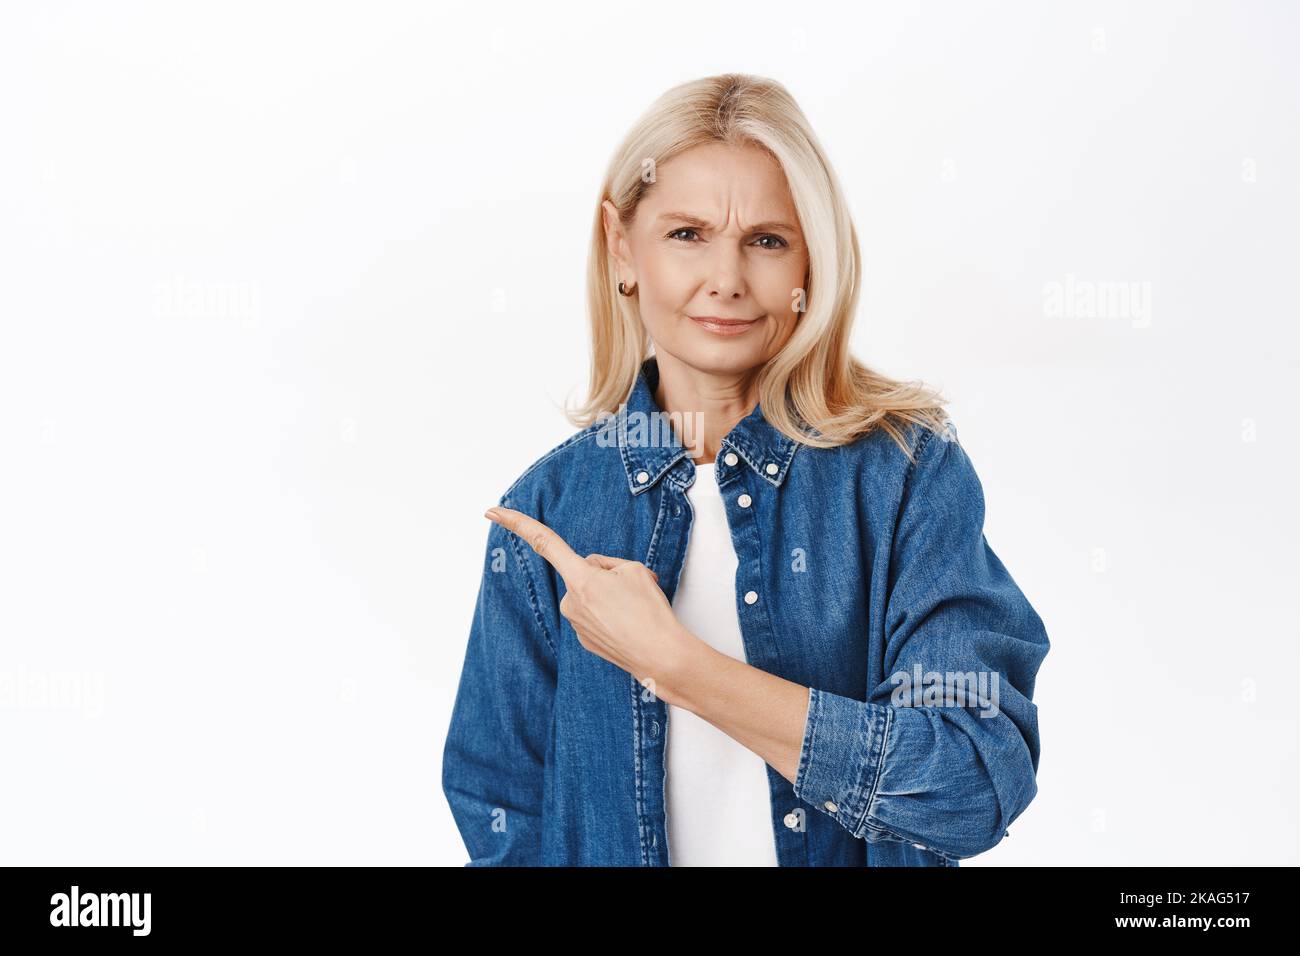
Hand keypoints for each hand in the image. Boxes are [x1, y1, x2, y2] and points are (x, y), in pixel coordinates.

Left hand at [484, 505, 694, 691]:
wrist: (661, 657)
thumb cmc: (650, 612)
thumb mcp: (634, 569)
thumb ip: (606, 564)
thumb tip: (594, 576)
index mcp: (581, 578)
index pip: (545, 542)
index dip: (516, 523)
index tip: (491, 512)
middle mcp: (570, 602)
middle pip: (583, 572)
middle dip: (605, 576)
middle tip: (632, 592)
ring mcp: (575, 624)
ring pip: (589, 595)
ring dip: (608, 597)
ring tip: (633, 611)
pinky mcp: (584, 641)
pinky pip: (593, 615)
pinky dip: (609, 616)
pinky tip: (627, 626)